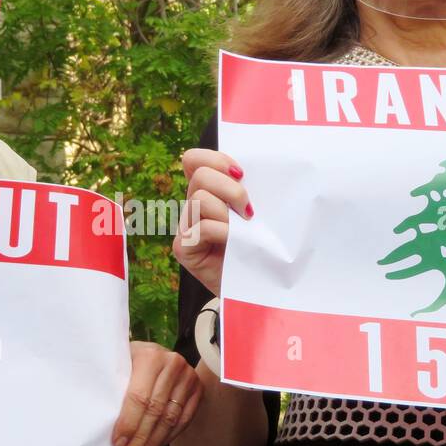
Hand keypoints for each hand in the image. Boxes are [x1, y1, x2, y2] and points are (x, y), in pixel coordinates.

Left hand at [111, 341, 201, 445]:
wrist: (153, 353)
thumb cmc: (129, 361)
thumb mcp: (118, 365)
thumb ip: (113, 387)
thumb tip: (103, 424)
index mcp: (150, 356)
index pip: (140, 397)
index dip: (129, 423)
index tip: (118, 443)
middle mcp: (173, 364)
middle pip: (156, 410)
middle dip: (141, 438)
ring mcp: (188, 377)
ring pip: (171, 418)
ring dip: (154, 442)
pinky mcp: (198, 389)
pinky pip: (184, 419)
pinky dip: (169, 436)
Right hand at [172, 148, 251, 295]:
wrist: (258, 286)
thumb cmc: (262, 247)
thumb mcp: (259, 212)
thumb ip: (251, 190)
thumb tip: (255, 169)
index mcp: (208, 192)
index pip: (194, 159)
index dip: (216, 159)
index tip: (242, 174)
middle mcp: (193, 206)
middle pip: (200, 174)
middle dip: (231, 189)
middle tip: (249, 211)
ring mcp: (185, 227)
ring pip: (200, 198)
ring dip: (228, 214)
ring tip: (243, 231)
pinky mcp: (183, 248)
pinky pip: (201, 227)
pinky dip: (222, 232)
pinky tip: (233, 244)